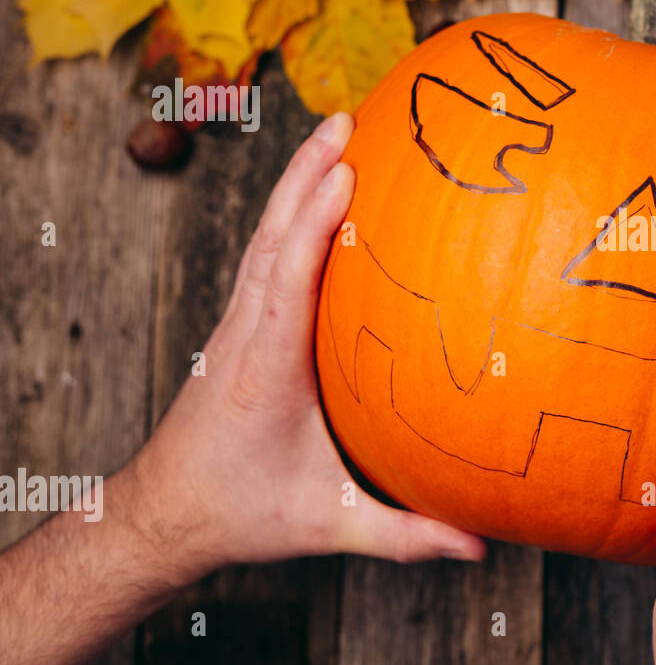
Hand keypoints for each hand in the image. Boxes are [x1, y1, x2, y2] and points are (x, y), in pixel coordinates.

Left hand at [124, 112, 485, 578]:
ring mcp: (239, 323)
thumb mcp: (324, 525)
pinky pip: (268, 253)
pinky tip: (319, 190)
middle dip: (306, 173)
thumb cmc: (242, 511)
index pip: (288, 283)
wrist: (168, 510)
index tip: (344, 175)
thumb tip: (480, 545)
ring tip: (335, 131)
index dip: (311, 226)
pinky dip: (291, 210)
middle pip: (273, 237)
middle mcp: (246, 333)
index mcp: (266, 369)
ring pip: (266, 237)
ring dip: (296, 180)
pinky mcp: (242, 324)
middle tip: (346, 119)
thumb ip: (402, 533)